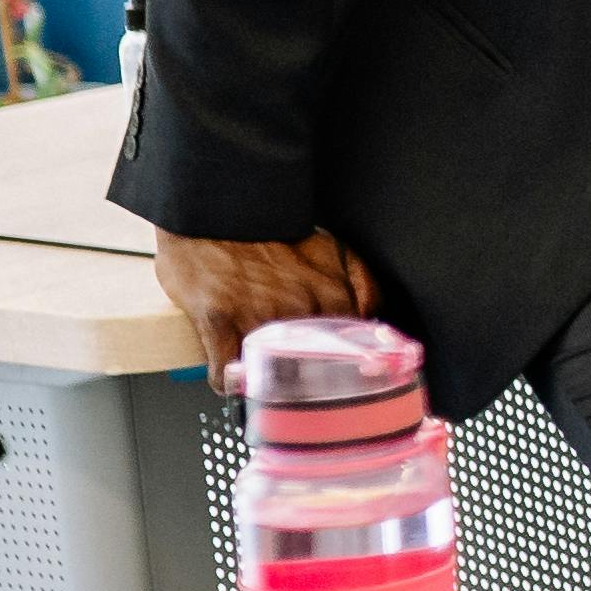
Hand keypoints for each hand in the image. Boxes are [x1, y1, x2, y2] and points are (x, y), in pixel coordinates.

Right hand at [149, 227, 374, 374]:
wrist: (219, 208)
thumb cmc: (269, 231)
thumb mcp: (332, 249)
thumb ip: (360, 281)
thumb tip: (372, 315)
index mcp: (330, 294)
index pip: (349, 350)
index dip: (338, 366)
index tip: (332, 376)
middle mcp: (299, 309)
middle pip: (310, 368)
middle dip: (302, 379)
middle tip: (292, 381)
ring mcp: (258, 317)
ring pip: (269, 374)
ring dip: (264, 381)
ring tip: (259, 378)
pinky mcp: (219, 322)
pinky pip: (225, 374)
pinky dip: (227, 383)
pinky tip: (229, 379)